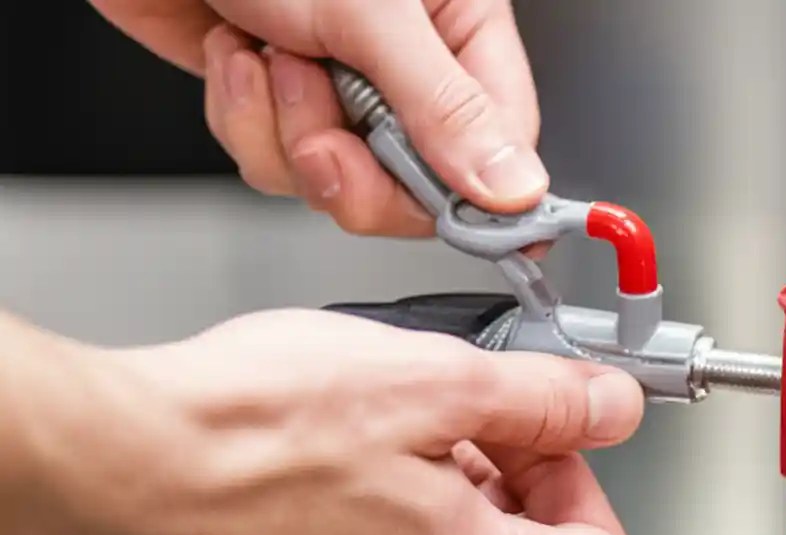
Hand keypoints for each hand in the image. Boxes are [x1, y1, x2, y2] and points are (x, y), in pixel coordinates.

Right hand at [17, 309, 641, 534]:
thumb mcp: (435, 385)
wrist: (122, 473)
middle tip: (463, 401)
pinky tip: (348, 449)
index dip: (583, 472)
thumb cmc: (251, 437)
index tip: (549, 424)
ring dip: (454, 476)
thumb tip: (608, 408)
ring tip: (392, 416)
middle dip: (516, 465)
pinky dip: (400, 499)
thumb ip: (547, 402)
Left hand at [87, 0, 545, 236]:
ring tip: (273, 56)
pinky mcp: (280, 107)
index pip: (500, 147)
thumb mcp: (371, 14)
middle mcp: (409, 70)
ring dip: (289, 133)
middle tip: (327, 131)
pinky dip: (244, 121)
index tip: (460, 227)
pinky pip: (275, 165)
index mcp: (460, 31)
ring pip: (338, 183)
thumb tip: (513, 185)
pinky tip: (238, 54)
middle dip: (357, 170)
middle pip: (417, 187)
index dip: (480, 198)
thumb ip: (444, 106)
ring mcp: (343, 93)